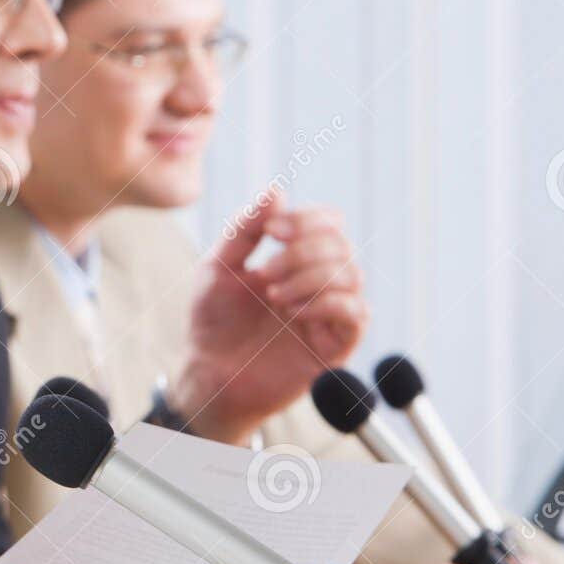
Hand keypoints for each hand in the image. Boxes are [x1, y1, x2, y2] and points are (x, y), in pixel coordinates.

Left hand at [169, 192, 367, 444]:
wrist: (207, 372)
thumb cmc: (212, 322)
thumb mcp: (219, 266)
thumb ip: (245, 229)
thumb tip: (276, 190)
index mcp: (297, 262)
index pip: (329, 224)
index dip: (307, 219)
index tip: (271, 230)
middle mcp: (319, 284)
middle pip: (341, 245)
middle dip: (302, 251)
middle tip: (265, 273)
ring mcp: (329, 315)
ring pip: (352, 275)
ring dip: (310, 276)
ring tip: (273, 295)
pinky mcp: (334, 347)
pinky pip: (355, 314)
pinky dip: (326, 303)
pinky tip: (293, 311)